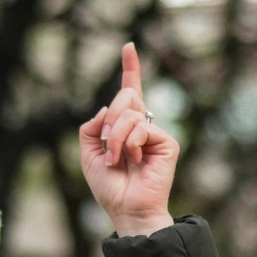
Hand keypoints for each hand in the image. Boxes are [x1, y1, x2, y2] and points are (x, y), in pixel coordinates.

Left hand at [78, 42, 179, 236]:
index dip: (130, 69)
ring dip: (115, 138)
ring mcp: (156, 133)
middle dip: (110, 119)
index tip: (128, 47)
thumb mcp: (88, 154)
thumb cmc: (110, 187)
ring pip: (131, 114)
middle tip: (107, 144)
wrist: (126, 209)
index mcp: (125, 126)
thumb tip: (107, 109)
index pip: (130, 92)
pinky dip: (130, 144)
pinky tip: (134, 161)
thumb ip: (91, 128)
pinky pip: (142, 128)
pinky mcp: (168, 143)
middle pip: (126, 97)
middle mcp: (143, 125)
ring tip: (116, 160)